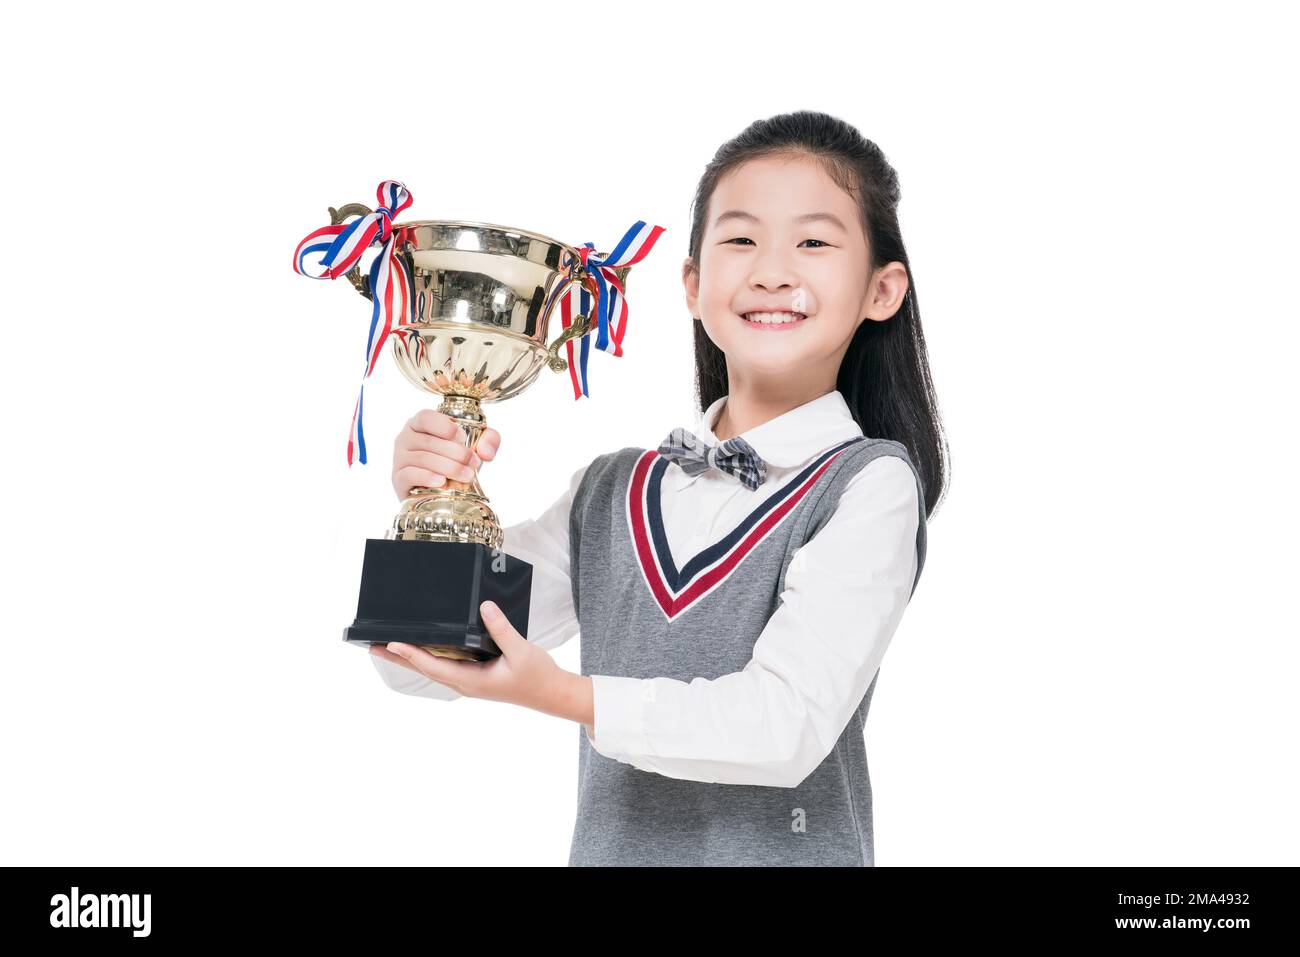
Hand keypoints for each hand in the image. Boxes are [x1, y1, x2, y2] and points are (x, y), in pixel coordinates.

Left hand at [368, 601, 582, 720]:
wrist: (552, 695)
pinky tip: (423, 648)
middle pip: (425, 669)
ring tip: (390, 646)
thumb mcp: (521, 651)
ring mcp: (469, 682)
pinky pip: (445, 667)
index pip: (434, 666)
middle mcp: (465, 684)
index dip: (412, 654)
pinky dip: (429, 657)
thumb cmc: (537, 676)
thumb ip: (501, 630)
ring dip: (411, 657)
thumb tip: (484, 607)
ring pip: (433, 668)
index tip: (392, 643)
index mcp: (472, 681)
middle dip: (399, 658)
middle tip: (374, 646)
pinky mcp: (475, 677)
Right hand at [392, 409, 499, 501]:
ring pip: (423, 458)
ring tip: (467, 476)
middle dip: (456, 452)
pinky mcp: (398, 479)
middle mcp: (405, 438)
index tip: (462, 437)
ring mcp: (399, 459)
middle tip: (474, 463)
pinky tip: (441, 482)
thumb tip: (486, 452)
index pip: (425, 417)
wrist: (440, 492)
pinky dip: (427, 477)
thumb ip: (489, 440)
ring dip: (448, 467)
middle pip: (428, 441)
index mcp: (419, 424)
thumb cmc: (454, 462)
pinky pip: (410, 474)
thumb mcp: (474, 447)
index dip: (444, 426)